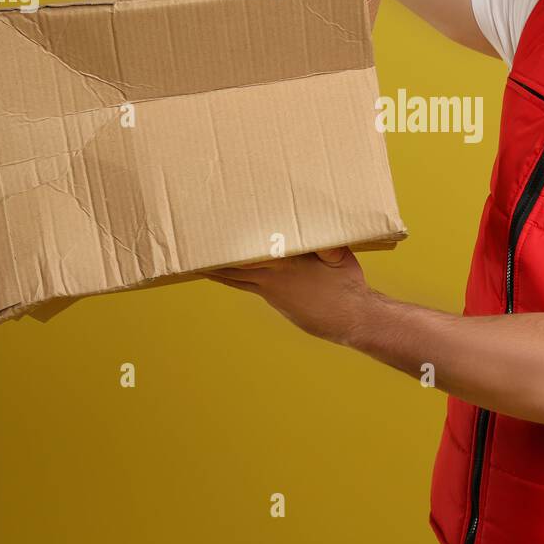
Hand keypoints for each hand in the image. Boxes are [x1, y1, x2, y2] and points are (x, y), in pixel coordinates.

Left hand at [204, 247, 370, 346]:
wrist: (351, 318)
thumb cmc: (348, 284)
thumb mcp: (340, 256)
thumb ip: (327, 242)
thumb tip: (323, 225)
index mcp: (285, 262)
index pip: (247, 251)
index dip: (226, 244)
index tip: (209, 234)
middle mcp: (272, 276)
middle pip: (233, 264)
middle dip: (214, 256)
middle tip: (192, 246)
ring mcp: (271, 289)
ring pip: (235, 277)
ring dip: (216, 270)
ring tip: (197, 260)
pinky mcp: (275, 299)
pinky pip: (245, 286)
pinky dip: (230, 279)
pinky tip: (222, 274)